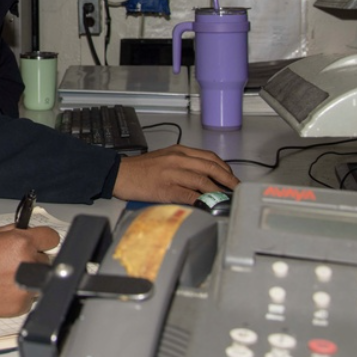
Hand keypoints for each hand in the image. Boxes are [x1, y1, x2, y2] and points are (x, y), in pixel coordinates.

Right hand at [0, 223, 59, 316]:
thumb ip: (17, 232)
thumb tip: (30, 233)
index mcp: (23, 243)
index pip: (51, 238)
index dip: (44, 240)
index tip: (41, 243)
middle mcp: (29, 264)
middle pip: (46, 261)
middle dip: (34, 260)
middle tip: (16, 262)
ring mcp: (28, 287)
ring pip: (40, 281)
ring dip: (30, 279)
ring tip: (8, 278)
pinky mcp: (23, 304)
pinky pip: (30, 297)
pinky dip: (21, 294)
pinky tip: (5, 290)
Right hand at [112, 145, 239, 204]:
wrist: (119, 174)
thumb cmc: (140, 169)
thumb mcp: (164, 158)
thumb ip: (183, 164)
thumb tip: (203, 177)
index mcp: (178, 151)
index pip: (209, 157)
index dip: (224, 168)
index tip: (232, 177)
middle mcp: (178, 159)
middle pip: (211, 167)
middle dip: (228, 180)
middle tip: (237, 189)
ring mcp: (173, 173)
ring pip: (203, 181)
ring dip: (219, 192)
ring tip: (227, 200)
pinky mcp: (166, 188)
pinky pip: (190, 195)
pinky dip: (202, 201)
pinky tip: (209, 206)